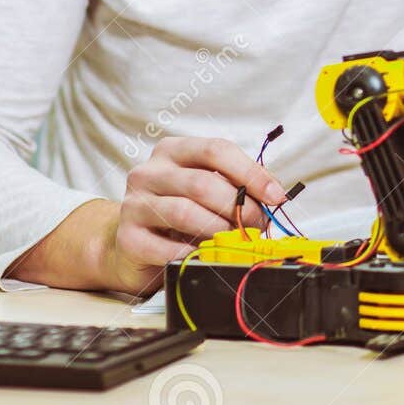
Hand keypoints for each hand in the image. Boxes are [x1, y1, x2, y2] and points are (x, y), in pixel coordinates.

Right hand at [107, 136, 286, 293]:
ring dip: (218, 229)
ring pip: (184, 212)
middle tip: (256, 225)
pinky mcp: (128, 238)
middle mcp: (149, 172)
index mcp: (173, 151)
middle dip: (238, 206)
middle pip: (202, 183)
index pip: (216, 150)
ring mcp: (134, 204)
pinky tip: (205, 254)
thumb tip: (273, 194)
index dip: (250, 173)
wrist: (131, 246)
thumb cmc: (179, 214)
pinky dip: (194, 253)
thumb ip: (237, 185)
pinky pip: (167, 247)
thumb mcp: (207, 190)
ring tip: (233, 239)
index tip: (275, 196)